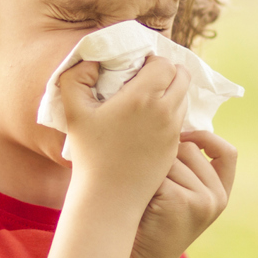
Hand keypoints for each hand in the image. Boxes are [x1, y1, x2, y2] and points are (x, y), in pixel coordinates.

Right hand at [60, 56, 189, 200]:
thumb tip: (92, 60)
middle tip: (146, 78)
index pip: (164, 63)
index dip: (150, 61)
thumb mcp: (73, 111)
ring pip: (184, 98)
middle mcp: (165, 111)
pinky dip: (170, 113)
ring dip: (171, 92)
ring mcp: (173, 131)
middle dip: (168, 72)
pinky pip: (180, 120)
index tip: (134, 68)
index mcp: (143, 97)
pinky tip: (149, 120)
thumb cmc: (89, 153)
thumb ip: (76, 77)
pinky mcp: (175, 147)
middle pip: (182, 77)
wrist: (109, 196)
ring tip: (146, 99)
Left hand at [130, 131, 237, 257]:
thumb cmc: (154, 224)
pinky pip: (158, 170)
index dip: (206, 138)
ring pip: (171, 157)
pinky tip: (138, 199)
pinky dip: (143, 180)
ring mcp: (202, 199)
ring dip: (151, 168)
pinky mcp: (180, 200)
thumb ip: (189, 169)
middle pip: (190, 148)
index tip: (183, 137)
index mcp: (221, 193)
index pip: (228, 152)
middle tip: (149, 182)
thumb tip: (173, 123)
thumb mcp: (183, 197)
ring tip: (143, 193)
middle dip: (165, 156)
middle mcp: (217, 197)